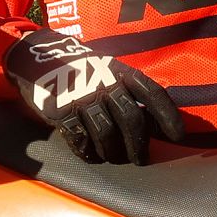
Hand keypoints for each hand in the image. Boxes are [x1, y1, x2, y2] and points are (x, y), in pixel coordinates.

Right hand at [5, 31, 183, 164]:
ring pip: (107, 134)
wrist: (38, 57)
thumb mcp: (107, 69)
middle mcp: (104, 83)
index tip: (178, 136)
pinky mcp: (61, 112)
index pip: (152, 93)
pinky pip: (80, 139)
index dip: (168, 116)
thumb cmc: (81, 69)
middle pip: (132, 119)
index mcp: (120, 71)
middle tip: (142, 159)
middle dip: (140, 145)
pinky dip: (88, 152)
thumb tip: (156, 122)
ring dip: (114, 152)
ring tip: (115, 158)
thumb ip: (129, 91)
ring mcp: (82, 98)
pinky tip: (92, 155)